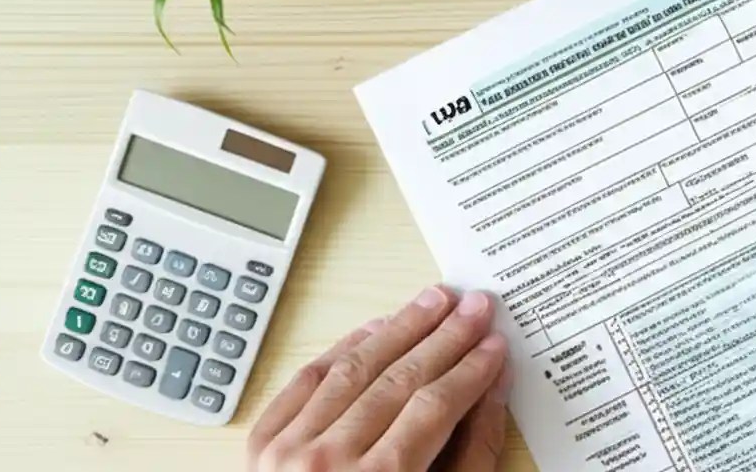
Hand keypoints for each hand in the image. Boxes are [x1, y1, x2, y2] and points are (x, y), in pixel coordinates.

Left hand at [247, 287, 511, 471]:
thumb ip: (471, 456)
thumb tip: (492, 390)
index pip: (436, 405)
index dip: (471, 369)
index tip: (495, 344)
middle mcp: (327, 465)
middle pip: (399, 379)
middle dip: (445, 336)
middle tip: (475, 305)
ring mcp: (286, 454)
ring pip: (353, 368)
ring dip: (399, 327)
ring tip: (433, 301)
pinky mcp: (260, 447)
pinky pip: (307, 380)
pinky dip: (343, 348)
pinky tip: (375, 327)